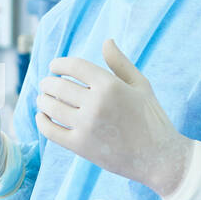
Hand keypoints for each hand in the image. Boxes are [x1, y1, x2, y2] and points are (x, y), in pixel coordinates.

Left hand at [36, 38, 191, 198]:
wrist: (158, 158)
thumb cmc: (152, 119)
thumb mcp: (141, 86)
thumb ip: (120, 63)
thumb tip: (106, 41)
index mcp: (110, 85)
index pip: (74, 66)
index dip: (59, 64)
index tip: (54, 66)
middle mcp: (96, 104)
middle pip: (58, 86)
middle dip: (48, 82)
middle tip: (46, 83)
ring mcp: (86, 126)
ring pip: (51, 107)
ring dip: (43, 99)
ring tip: (43, 98)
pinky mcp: (80, 146)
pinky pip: (51, 131)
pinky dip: (41, 122)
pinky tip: (41, 116)